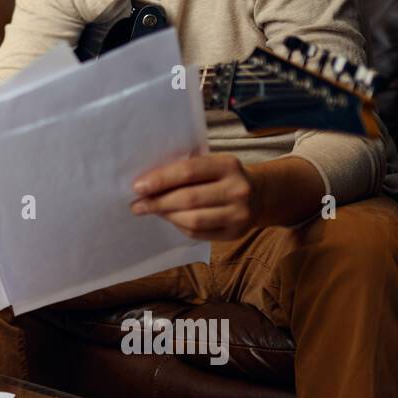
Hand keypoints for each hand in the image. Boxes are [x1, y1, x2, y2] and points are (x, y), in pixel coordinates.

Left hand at [129, 153, 258, 240]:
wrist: (261, 195)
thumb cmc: (223, 177)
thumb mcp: (212, 164)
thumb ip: (186, 169)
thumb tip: (147, 183)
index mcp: (228, 165)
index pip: (188, 171)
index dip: (160, 180)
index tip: (137, 187)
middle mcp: (237, 189)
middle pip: (188, 198)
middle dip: (157, 202)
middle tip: (136, 205)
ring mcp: (239, 214)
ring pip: (192, 219)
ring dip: (166, 216)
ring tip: (151, 211)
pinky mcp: (235, 233)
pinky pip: (198, 233)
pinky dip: (179, 226)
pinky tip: (171, 219)